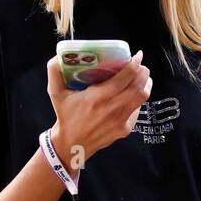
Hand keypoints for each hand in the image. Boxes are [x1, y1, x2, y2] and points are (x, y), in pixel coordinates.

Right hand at [45, 52, 150, 168]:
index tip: (136, 56)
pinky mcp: (125, 128)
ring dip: (145, 84)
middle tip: (140, 64)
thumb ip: (54, 71)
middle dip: (143, 72)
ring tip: (141, 76)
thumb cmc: (65, 116)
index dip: (134, 65)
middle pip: (138, 87)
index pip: (124, 78)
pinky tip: (132, 93)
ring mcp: (121, 120)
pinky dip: (138, 98)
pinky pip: (137, 109)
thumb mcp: (55, 93)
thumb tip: (58, 55)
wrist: (72, 144)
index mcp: (97, 98)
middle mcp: (112, 109)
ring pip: (142, 98)